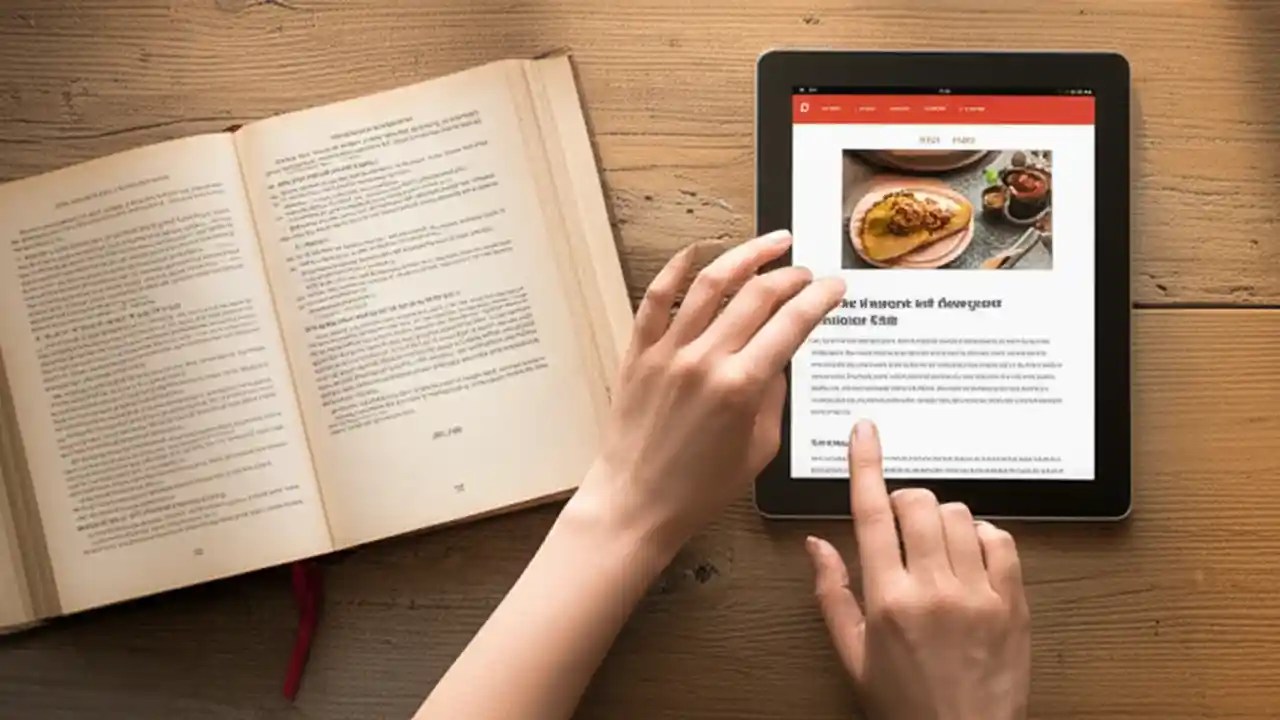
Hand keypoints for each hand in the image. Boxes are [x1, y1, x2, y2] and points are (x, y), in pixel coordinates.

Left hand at [572, 230, 844, 555]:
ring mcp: (668, 352)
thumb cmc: (698, 489)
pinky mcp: (639, 353)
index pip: (792, 324)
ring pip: (709, 282)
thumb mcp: (759, 449)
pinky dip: (676, 269)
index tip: (833, 287)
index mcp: (741, 386)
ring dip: (745, 256)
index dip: (819, 298)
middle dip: (790, 275)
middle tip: (806, 271)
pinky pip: (655, 298)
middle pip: (757, 295)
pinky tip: (697, 252)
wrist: (636, 502)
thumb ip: (774, 396)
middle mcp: (705, 360)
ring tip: (769, 244)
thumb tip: (781, 356)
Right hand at [805, 420, 1030, 719]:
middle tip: (900, 518)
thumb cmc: (906, 706)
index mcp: (887, 601)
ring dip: (942, 518)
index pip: (871, 514)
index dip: (866, 465)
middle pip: (920, 504)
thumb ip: (832, 595)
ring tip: (935, 545)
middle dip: (905, 500)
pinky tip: (970, 556)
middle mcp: (933, 590)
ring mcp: (978, 594)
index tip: (864, 433)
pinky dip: (982, 535)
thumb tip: (816, 545)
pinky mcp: (1013, 602)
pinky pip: (1000, 539)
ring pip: (960, 515)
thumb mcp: (853, 656)